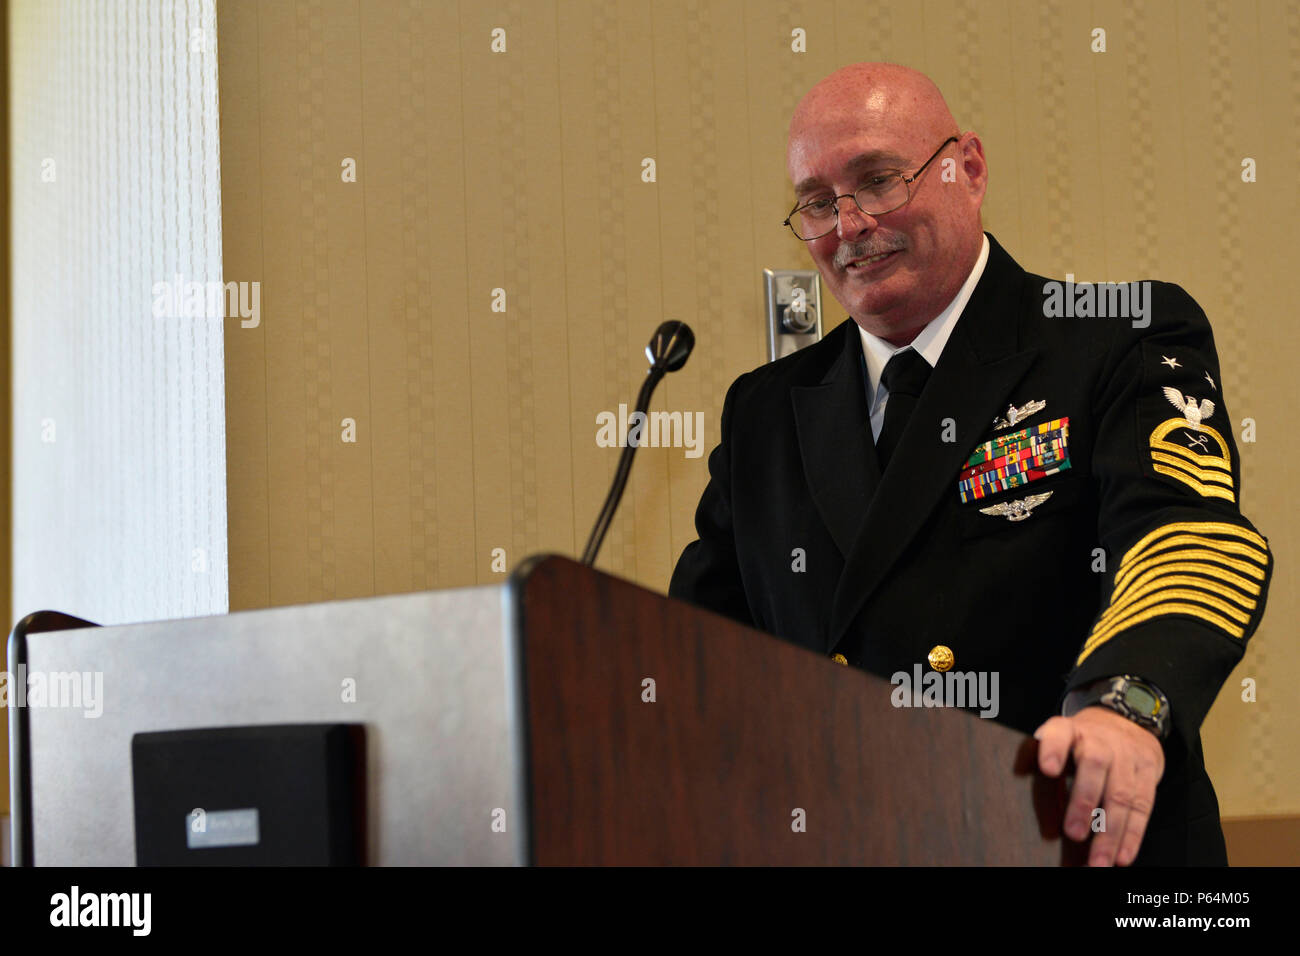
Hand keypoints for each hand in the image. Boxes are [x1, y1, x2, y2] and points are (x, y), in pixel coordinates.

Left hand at [1033, 706, 1164, 866]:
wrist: (1125, 723)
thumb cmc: (1082, 744)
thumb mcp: (1059, 745)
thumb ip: (1045, 773)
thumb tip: (1035, 812)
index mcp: (1068, 730)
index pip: (1059, 733)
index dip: (1053, 749)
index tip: (1047, 769)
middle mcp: (1099, 739)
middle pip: (1094, 765)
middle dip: (1084, 802)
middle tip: (1073, 833)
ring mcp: (1126, 755)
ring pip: (1121, 793)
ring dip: (1110, 832)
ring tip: (1098, 862)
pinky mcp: (1148, 771)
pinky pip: (1143, 806)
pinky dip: (1132, 835)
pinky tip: (1122, 857)